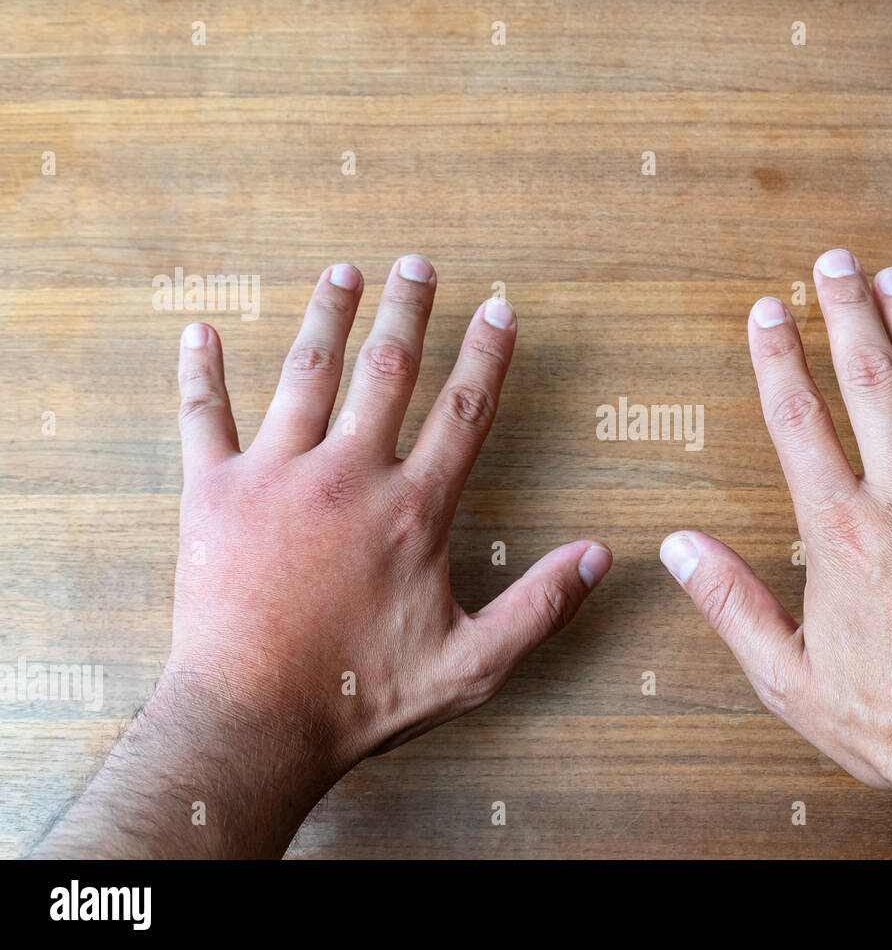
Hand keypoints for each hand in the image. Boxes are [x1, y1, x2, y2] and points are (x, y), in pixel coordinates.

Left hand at [37, 256, 610, 857]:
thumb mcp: (472, 665)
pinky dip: (199, 373)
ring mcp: (276, 477)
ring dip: (327, 318)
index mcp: (412, 510)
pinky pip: (203, 417)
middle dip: (407, 312)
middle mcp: (348, 476)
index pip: (462, 413)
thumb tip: (599, 557)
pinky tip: (199, 332)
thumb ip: (539, 607)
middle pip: (386, 373)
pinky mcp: (214, 495)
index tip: (500, 309)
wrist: (253, 720)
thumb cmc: (362, 695)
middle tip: (417, 265)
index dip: (486, 357)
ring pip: (306, 376)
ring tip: (341, 273)